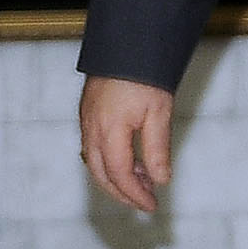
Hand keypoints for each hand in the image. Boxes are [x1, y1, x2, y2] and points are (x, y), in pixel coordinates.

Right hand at [80, 76, 177, 214]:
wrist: (126, 43)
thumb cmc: (145, 75)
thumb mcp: (159, 114)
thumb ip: (157, 150)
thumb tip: (161, 180)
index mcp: (109, 131)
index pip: (119, 175)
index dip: (135, 194)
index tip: (151, 206)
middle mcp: (92, 129)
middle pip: (102, 175)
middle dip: (122, 193)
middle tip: (144, 203)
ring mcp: (86, 121)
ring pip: (95, 162)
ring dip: (116, 177)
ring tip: (142, 180)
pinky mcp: (87, 113)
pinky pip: (92, 147)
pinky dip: (108, 161)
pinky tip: (128, 159)